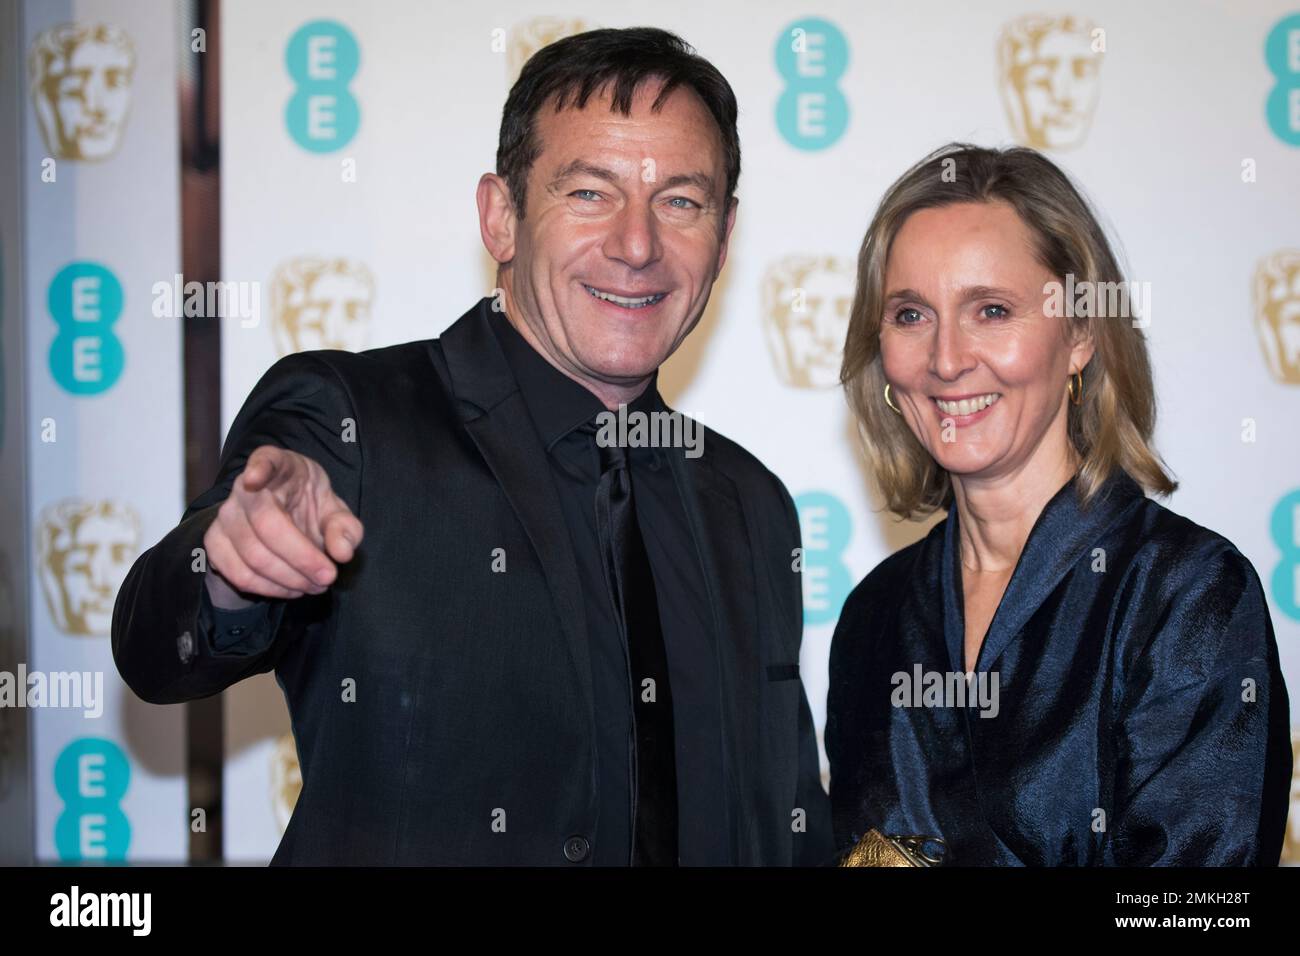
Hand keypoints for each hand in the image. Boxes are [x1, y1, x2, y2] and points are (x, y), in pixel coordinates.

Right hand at [203, 445, 362, 608]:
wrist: (285, 518)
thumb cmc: (310, 507)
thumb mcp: (335, 511)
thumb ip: (345, 528)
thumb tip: (342, 553)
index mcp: (278, 466)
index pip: (265, 461)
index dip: (258, 469)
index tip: (255, 478)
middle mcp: (244, 488)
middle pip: (267, 526)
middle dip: (301, 559)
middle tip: (328, 577)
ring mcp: (225, 515)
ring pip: (252, 556)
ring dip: (288, 580)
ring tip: (314, 586)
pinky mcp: (215, 542)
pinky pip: (237, 573)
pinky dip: (268, 589)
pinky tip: (290, 589)